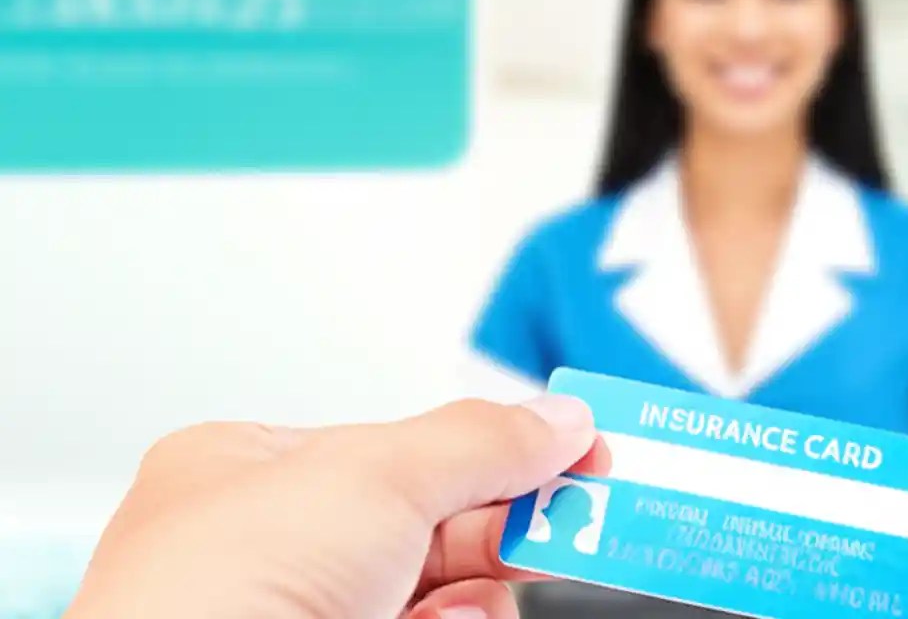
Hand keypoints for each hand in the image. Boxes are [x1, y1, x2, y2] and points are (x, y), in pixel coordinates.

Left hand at [66, 396, 606, 618]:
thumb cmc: (214, 595)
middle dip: (504, 521)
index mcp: (249, 475)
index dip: (493, 443)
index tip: (574, 448)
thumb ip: (477, 440)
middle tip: (581, 516)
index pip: (401, 446)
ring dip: (478, 591)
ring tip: (483, 596)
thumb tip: (557, 421)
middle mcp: (271, 550)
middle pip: (429, 521)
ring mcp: (303, 616)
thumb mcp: (373, 477)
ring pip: (439, 593)